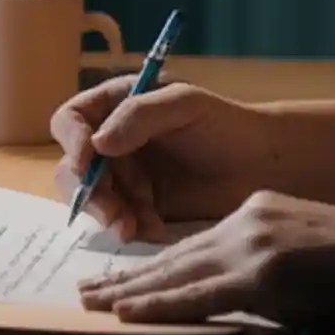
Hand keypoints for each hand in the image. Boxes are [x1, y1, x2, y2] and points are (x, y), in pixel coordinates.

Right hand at [51, 76, 275, 242]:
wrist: (263, 166)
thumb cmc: (227, 125)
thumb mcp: (186, 105)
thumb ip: (140, 115)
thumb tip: (97, 144)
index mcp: (115, 105)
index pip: (71, 119)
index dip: (72, 141)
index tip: (88, 163)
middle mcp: (110, 140)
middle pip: (73, 165)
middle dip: (89, 191)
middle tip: (112, 211)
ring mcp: (121, 176)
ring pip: (90, 197)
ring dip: (107, 213)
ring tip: (134, 226)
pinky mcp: (136, 206)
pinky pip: (116, 219)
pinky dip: (130, 226)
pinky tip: (155, 229)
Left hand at [76, 190, 334, 325]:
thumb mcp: (305, 240)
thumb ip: (267, 251)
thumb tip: (244, 279)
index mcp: (254, 211)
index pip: (193, 242)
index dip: (154, 263)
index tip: (123, 277)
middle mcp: (243, 223)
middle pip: (172, 255)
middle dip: (127, 276)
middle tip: (87, 289)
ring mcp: (248, 249)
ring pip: (173, 273)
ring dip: (128, 291)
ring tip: (91, 302)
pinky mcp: (257, 278)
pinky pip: (194, 295)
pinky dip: (156, 305)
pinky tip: (125, 311)